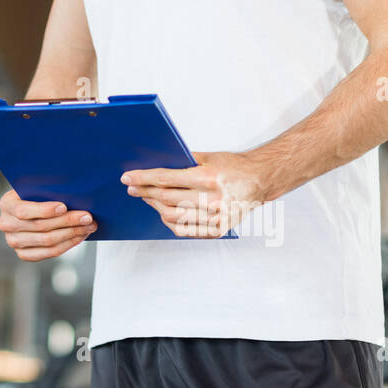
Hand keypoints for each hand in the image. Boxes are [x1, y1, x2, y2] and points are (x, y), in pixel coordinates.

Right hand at [0, 188, 96, 260]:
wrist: (28, 207)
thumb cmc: (35, 193)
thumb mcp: (35, 186)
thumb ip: (46, 188)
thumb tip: (71, 191)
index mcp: (7, 204)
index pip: (24, 211)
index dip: (45, 210)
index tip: (64, 206)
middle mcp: (6, 225)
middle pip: (40, 227)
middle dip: (67, 222)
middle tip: (87, 217)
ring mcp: (14, 242)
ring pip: (48, 241)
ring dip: (72, 234)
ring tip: (88, 226)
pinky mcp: (24, 254)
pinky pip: (49, 253)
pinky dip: (67, 244)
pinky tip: (79, 236)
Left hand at [122, 150, 270, 238]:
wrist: (259, 181)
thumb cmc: (233, 167)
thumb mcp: (208, 157)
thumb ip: (182, 161)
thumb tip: (153, 165)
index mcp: (209, 177)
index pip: (166, 179)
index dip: (144, 179)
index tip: (128, 178)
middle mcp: (213, 199)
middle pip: (167, 198)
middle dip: (145, 192)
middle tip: (133, 188)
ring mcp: (216, 217)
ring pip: (173, 216)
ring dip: (155, 207)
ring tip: (147, 198)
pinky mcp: (219, 230)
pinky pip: (186, 230)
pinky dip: (170, 222)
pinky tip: (163, 213)